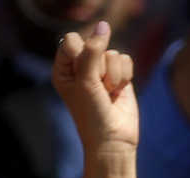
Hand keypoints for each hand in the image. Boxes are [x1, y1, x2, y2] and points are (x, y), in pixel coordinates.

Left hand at [54, 23, 137, 156]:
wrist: (113, 140)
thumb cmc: (92, 114)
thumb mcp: (86, 81)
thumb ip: (92, 51)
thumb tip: (103, 25)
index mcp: (63, 68)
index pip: (72, 40)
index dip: (82, 55)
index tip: (83, 78)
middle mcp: (80, 67)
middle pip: (94, 44)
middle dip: (99, 68)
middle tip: (97, 90)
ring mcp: (100, 71)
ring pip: (112, 52)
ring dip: (113, 75)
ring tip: (107, 94)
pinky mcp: (118, 75)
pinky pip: (125, 59)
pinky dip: (124, 77)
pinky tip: (118, 92)